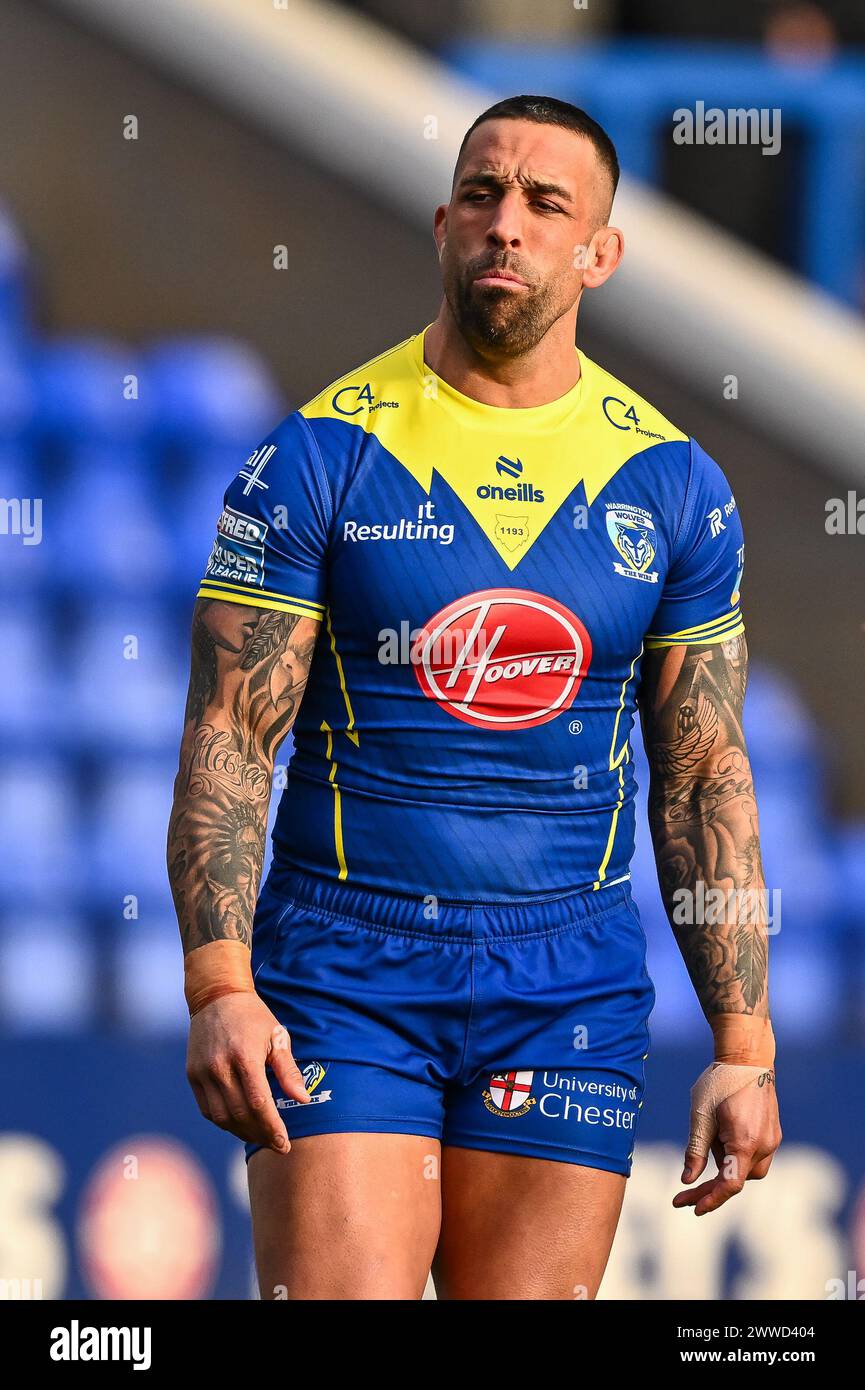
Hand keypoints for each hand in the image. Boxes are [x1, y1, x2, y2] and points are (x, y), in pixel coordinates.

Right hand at [186, 991, 309, 1152]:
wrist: (217, 996)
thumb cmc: (253, 1017)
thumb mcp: (277, 1036)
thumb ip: (288, 1071)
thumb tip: (303, 1100)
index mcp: (245, 1056)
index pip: (260, 1104)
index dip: (273, 1129)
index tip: (285, 1144)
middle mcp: (220, 1066)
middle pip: (241, 1115)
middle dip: (261, 1135)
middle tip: (277, 1145)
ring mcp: (203, 1072)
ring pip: (222, 1117)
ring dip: (243, 1133)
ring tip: (261, 1137)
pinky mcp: (193, 1074)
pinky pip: (208, 1109)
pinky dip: (224, 1122)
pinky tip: (241, 1124)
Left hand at [673, 1068, 780, 1215]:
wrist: (747, 1059)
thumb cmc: (719, 1083)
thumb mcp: (700, 1116)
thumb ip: (695, 1150)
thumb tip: (688, 1181)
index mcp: (745, 1142)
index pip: (730, 1185)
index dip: (711, 1199)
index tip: (692, 1209)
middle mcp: (764, 1146)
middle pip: (737, 1179)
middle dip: (711, 1187)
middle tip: (683, 1195)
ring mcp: (772, 1140)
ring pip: (746, 1169)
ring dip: (725, 1165)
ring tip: (710, 1135)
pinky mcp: (773, 1134)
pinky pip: (753, 1156)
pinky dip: (735, 1154)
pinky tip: (722, 1133)